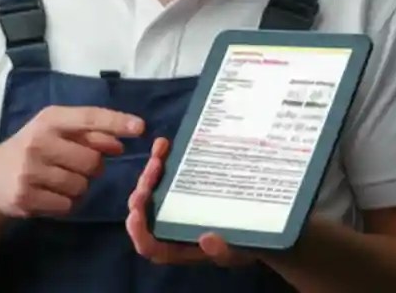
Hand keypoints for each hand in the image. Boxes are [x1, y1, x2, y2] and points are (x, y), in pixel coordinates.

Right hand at [0, 105, 144, 218]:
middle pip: (92, 160)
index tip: (141, 128)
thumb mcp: (54, 133)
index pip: (89, 118)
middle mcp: (39, 141)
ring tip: (57, 181)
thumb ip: (87, 134)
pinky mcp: (26, 196)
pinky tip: (49, 195)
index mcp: (49, 119)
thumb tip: (121, 143)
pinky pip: (67, 205)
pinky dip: (65, 203)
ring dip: (78, 188)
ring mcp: (30, 170)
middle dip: (92, 168)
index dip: (116, 122)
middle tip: (74, 166)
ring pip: (81, 186)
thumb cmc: (31, 150)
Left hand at [125, 137, 256, 266]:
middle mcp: (171, 228)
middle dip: (145, 187)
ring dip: (152, 170)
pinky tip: (165, 143)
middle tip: (155, 165)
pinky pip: (164, 176)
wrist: (259, 225)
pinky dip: (162, 159)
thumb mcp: (240, 252)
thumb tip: (206, 239)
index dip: (138, 231)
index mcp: (178, 248)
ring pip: (152, 190)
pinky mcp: (181, 190)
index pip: (149, 246)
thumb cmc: (247, 246)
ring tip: (161, 149)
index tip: (136, 212)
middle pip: (146, 212)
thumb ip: (223, 252)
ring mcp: (174, 207)